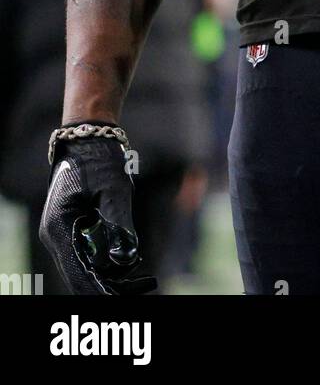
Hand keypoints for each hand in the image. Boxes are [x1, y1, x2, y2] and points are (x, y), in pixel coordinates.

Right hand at [39, 135, 156, 294]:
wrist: (88, 137)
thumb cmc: (100, 159)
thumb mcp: (114, 191)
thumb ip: (119, 227)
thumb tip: (126, 261)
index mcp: (59, 228)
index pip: (79, 273)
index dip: (102, 290)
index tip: (124, 298)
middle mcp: (56, 235)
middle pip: (81, 276)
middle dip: (112, 285)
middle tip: (148, 285)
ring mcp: (62, 234)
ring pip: (86, 268)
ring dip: (113, 276)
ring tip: (146, 279)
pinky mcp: (71, 230)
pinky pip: (88, 255)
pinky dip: (109, 262)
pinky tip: (132, 264)